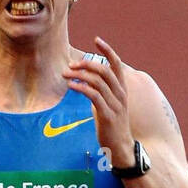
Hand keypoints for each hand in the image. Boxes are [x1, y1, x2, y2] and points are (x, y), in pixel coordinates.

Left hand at [64, 36, 133, 166]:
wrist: (121, 148)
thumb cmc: (112, 126)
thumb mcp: (108, 105)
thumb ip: (100, 93)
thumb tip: (85, 82)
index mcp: (122, 90)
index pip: (117, 64)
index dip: (107, 50)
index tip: (97, 40)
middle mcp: (121, 94)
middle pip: (105, 70)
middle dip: (86, 64)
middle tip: (71, 65)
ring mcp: (115, 105)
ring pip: (98, 81)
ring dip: (79, 75)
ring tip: (66, 75)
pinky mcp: (108, 115)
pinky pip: (94, 95)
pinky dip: (81, 87)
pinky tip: (71, 86)